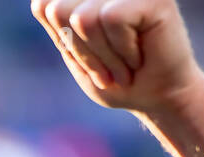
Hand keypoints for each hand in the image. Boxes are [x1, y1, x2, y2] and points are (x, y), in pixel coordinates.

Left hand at [31, 0, 203, 113]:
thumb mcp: (74, 53)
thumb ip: (57, 22)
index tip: (91, 59)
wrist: (160, 99)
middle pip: (60, 10)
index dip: (64, 41)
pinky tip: (139, 57)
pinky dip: (122, 50)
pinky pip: (112, 19)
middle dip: (81, 51)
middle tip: (109, 68)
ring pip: (84, 18)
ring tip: (125, 66)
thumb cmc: (118, 81)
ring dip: (103, 56)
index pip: (44, 6)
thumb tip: (44, 1)